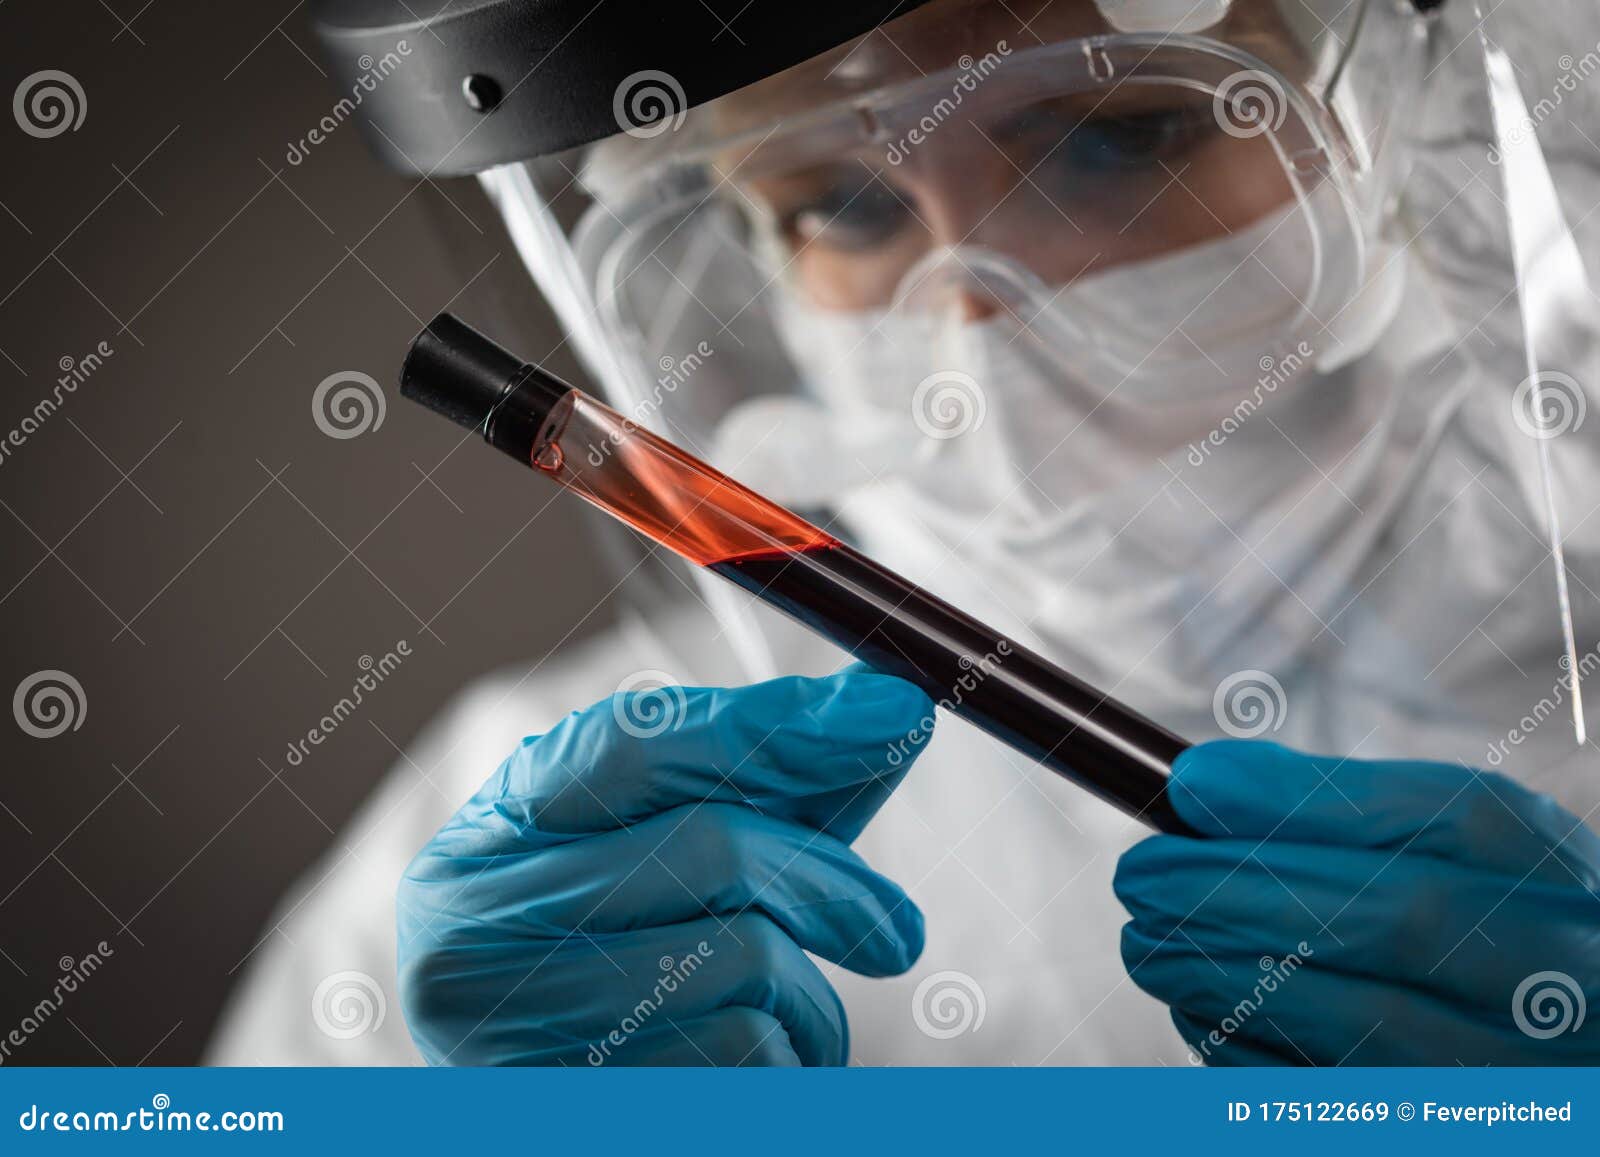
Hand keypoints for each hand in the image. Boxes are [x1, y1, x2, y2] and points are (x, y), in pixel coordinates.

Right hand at [396, 668, 930, 1065]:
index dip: (775, 721)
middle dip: (832, 878)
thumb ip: (758, 789)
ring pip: (746, 958)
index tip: (893, 712)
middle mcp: (476, 924)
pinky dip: (792, 1058)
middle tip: (899, 928)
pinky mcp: (573, 1106)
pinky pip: (747, 1054)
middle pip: (712, 848)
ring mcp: (513, 1027)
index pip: (635, 743)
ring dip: (813, 996)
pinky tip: (768, 1066)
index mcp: (493, 833)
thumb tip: (884, 716)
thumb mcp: (650, 858)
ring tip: (804, 1018)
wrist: (513, 1117)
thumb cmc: (597, 967)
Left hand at [1115, 740, 1599, 1064]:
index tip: (1192, 785)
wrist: (1558, 1055)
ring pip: (1361, 1025)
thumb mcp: (1459, 857)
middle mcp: (1568, 989)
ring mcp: (1522, 1084)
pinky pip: (1332, 1104)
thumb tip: (1202, 786)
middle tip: (1141, 878)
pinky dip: (1248, 1058)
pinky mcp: (1447, 1139)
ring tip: (1150, 945)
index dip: (1303, 803)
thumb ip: (1343, 811)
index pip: (1448, 819)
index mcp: (1563, 891)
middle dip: (1241, 890)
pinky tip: (1202, 1019)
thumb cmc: (1490, 935)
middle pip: (1397, 921)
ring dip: (1224, 977)